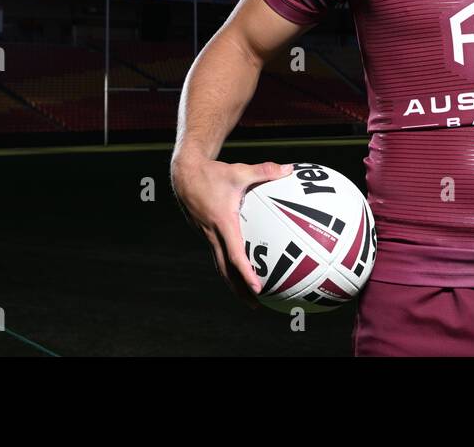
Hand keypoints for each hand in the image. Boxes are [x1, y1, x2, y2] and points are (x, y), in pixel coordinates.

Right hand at [171, 156, 294, 308]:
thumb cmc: (212, 172)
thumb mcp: (240, 171)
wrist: (184, 174)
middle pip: (225, 269)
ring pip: (219, 264)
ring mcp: (207, 234)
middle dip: (239, 289)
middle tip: (255, 304)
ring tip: (248, 295)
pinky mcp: (205, 232)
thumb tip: (289, 169)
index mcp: (223, 223)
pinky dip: (227, 266)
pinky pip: (218, 253)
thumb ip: (265, 171)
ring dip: (232, 281)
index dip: (246, 273)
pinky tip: (239, 267)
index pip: (234, 254)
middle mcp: (213, 233)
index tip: (258, 288)